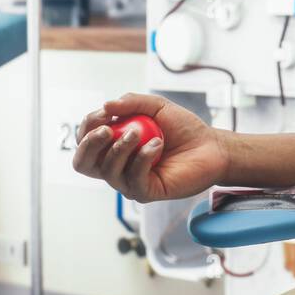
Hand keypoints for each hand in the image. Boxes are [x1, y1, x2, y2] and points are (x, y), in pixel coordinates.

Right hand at [72, 93, 228, 202]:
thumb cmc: (184, 129)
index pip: (85, 141)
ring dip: (121, 148)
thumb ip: (131, 102)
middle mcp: (117, 166)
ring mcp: (129, 181)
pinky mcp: (146, 192)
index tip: (105, 112)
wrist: (211, 146)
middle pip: (83, 163)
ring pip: (108, 170)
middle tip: (107, 128)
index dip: (88, 126)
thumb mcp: (156, 106)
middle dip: (90, 144)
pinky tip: (157, 145)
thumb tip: (106, 106)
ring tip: (140, 132)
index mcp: (114, 146)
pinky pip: (133, 179)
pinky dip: (142, 158)